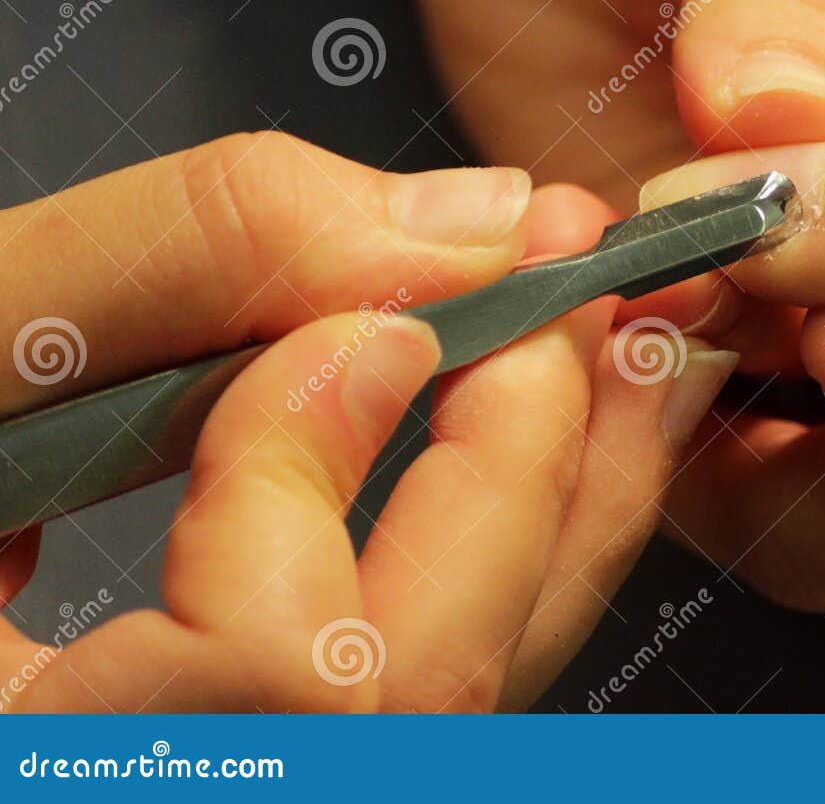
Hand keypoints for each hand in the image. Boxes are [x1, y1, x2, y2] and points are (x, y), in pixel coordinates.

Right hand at [0, 134, 734, 710]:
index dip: (319, 482)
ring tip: (610, 332)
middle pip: (418, 705)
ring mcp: (232, 775)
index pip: (269, 687)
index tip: (364, 325)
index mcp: (44, 762)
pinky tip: (555, 424)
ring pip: (465, 703)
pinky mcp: (283, 744)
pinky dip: (522, 536)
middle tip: (570, 280)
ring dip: (567, 493)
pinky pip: (444, 681)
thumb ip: (191, 257)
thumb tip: (456, 233)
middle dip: (527, 463)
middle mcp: (156, 790)